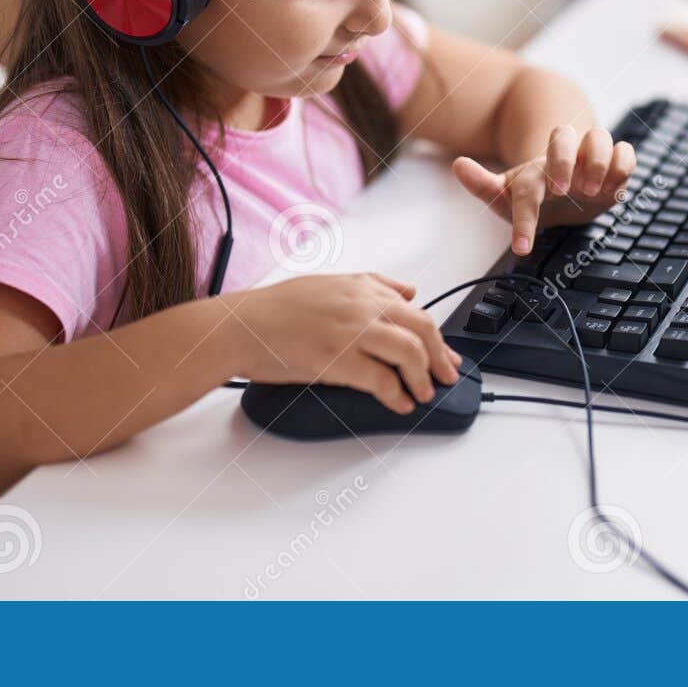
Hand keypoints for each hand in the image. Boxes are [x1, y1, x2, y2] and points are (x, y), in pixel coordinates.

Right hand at [229, 273, 461, 413]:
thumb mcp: (329, 283)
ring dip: (423, 377)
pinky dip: (398, 395)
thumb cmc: (275, 310)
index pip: (413, 308)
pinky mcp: (339, 360)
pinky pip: (383, 380)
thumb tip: (408, 291)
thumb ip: (372, 285)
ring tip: (425, 392)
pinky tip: (401, 404)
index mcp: (361, 286)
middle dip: (441, 356)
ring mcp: (352, 331)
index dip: (436, 335)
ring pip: (410, 352)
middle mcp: (362, 304)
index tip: (445, 353)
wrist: (240, 327)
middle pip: (422, 327)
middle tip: (448, 375)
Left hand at [452, 126, 637, 256]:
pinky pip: (626, 152)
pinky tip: (614, 190)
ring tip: (592, 190)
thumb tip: (458, 164)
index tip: (522, 247)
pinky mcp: (615, 166)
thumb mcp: (508, 196)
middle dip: (562, 161)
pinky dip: (623, 166)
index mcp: (535, 168)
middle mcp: (564, 157)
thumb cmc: (535, 192)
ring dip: (598, 161)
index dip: (524, 218)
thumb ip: (483, 184)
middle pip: (563, 135)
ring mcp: (591, 158)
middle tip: (562, 191)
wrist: (565, 187)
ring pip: (600, 137)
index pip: (528, 186)